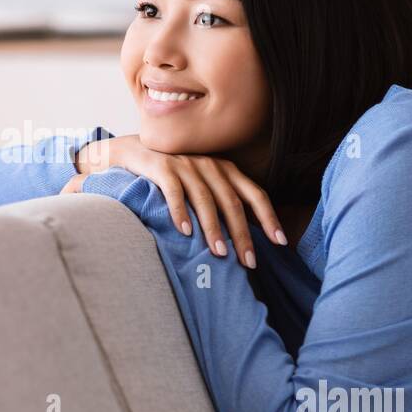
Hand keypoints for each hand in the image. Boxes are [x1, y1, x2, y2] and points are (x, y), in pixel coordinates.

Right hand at [74, 135, 285, 268]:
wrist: (132, 150)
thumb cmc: (172, 174)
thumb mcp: (201, 182)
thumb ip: (220, 200)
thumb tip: (242, 237)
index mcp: (225, 169)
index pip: (254, 194)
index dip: (268, 218)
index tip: (280, 242)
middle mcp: (210, 165)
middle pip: (232, 202)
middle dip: (242, 234)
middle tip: (249, 262)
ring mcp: (186, 164)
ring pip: (206, 199)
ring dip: (213, 228)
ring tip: (218, 253)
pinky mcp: (162, 166)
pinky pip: (174, 191)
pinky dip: (180, 211)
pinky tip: (185, 232)